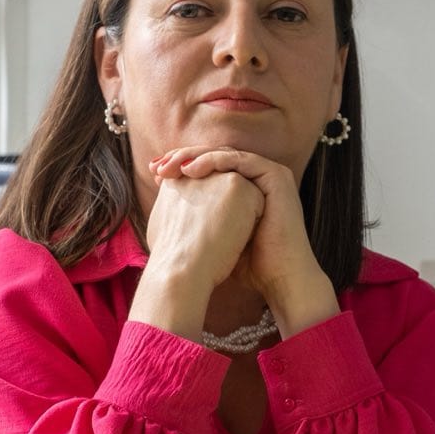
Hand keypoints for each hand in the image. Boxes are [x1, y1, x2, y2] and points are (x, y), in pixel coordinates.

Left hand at [152, 146, 338, 335]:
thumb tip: (166, 206)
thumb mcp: (215, 234)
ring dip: (193, 157)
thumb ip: (200, 215)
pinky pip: (239, 159)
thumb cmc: (247, 265)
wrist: (278, 279)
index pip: (209, 168)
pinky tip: (190, 170)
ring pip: (225, 154)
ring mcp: (269, 174)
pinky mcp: (276, 176)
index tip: (156, 176)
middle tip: (156, 166)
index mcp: (245, 188)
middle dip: (182, 158)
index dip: (181, 168)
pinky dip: (213, 161)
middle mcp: (258, 178)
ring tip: (169, 167)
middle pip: (214, 157)